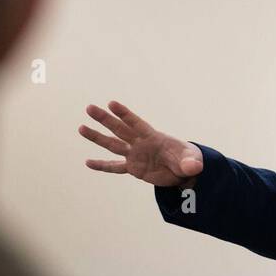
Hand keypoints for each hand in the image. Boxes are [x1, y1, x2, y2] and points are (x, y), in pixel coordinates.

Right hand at [78, 101, 203, 187]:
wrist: (184, 171)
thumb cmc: (188, 160)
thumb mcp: (192, 162)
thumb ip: (191, 163)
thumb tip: (194, 168)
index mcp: (154, 137)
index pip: (137, 124)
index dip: (125, 114)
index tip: (111, 104)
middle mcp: (141, 143)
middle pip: (119, 129)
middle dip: (105, 119)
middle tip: (89, 108)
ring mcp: (135, 155)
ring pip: (112, 145)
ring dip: (97, 137)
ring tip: (81, 128)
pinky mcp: (134, 168)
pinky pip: (115, 167)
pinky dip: (102, 165)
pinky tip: (87, 163)